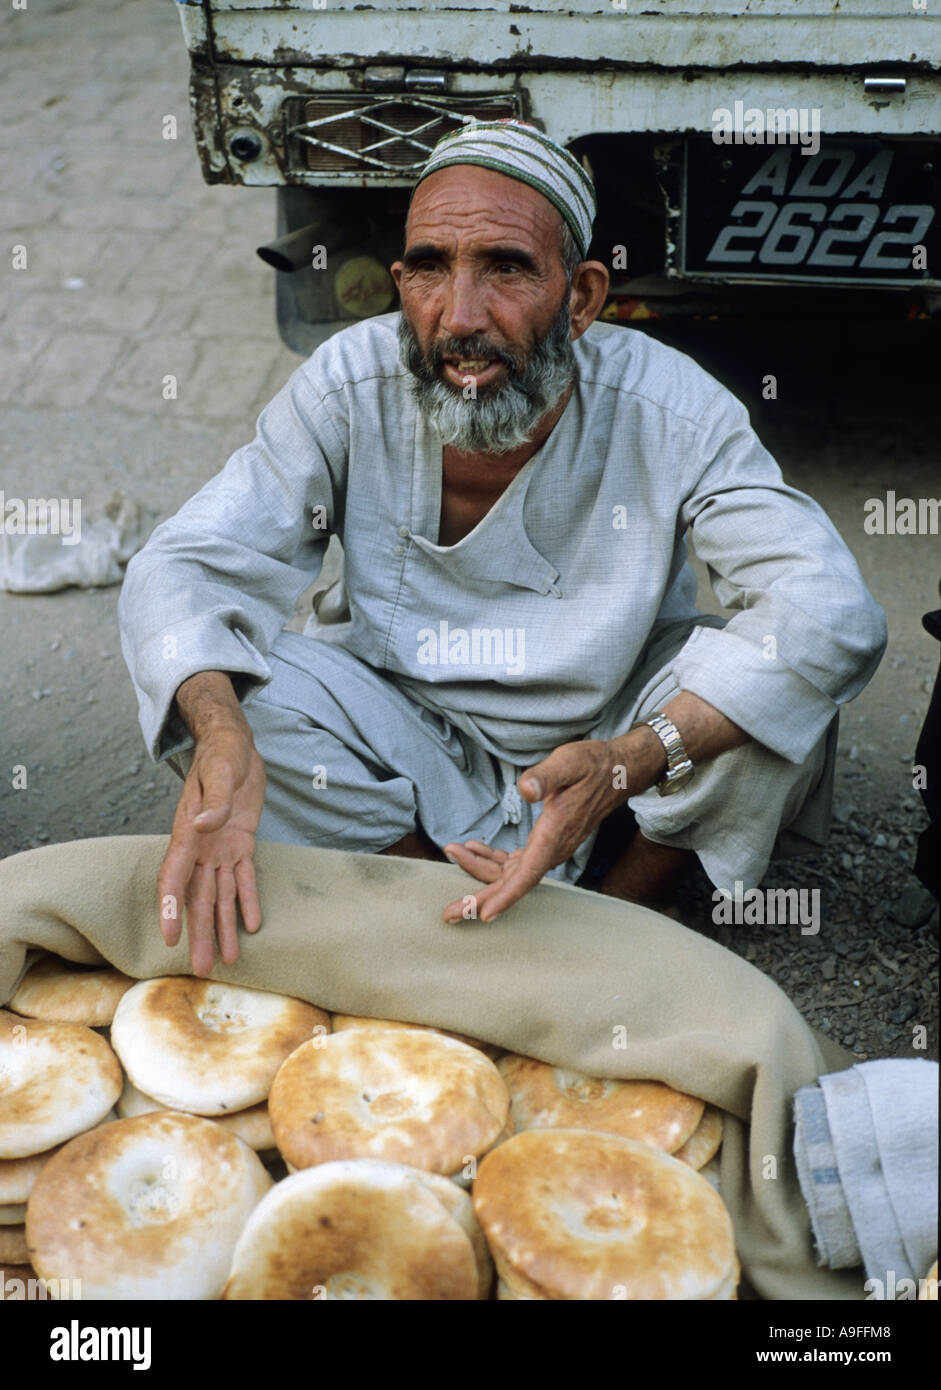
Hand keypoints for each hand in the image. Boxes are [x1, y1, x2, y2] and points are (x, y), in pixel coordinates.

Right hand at [157, 730, 266, 975]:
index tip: (170, 937)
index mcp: (187, 834)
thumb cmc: (222, 755)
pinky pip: (245, 880)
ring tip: (228, 961)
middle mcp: (200, 849)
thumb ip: (214, 801)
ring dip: (223, 928)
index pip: (174, 878)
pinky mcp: (241, 845)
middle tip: (199, 969)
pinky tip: (251, 926)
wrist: (234, 745)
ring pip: (220, 897)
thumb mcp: (220, 772)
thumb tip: (201, 826)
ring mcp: (220, 850)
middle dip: (199, 934)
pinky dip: (248, 902)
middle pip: (197, 899)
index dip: (171, 909)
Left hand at [442, 739, 630, 923]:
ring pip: (510, 873)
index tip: (483, 915)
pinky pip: (515, 861)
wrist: (616, 773)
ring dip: (479, 869)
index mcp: (554, 834)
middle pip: (512, 882)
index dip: (504, 896)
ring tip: (452, 853)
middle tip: (448, 914)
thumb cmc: (592, 765)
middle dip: (480, 898)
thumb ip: (545, 777)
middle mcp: (552, 849)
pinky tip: (474, 847)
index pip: (527, 874)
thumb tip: (525, 790)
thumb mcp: (568, 762)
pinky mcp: (546, 843)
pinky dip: (491, 858)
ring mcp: (549, 849)